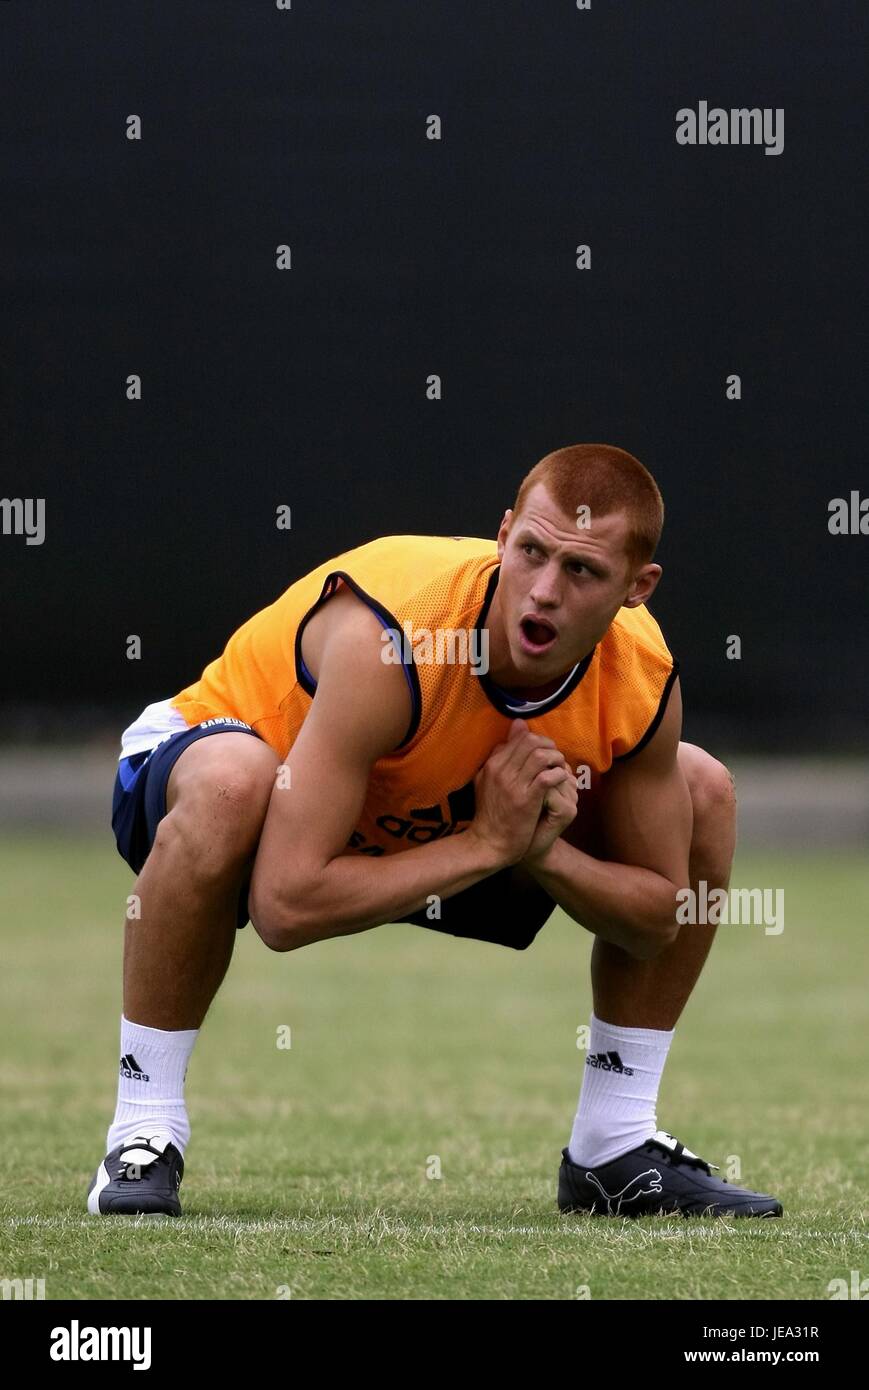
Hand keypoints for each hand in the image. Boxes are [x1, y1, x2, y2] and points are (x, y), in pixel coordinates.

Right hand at [469, 720, 573, 866]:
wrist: (488, 844)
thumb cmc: (491, 814)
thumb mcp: (486, 781)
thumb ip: (499, 756)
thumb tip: (516, 727)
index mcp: (492, 765)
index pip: (520, 737)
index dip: (538, 741)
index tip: (546, 752)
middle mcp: (500, 771)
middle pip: (531, 742)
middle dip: (549, 746)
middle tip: (556, 758)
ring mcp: (513, 785)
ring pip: (540, 756)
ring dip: (555, 759)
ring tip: (560, 768)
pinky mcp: (526, 800)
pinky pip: (547, 777)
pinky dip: (558, 775)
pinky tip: (561, 780)